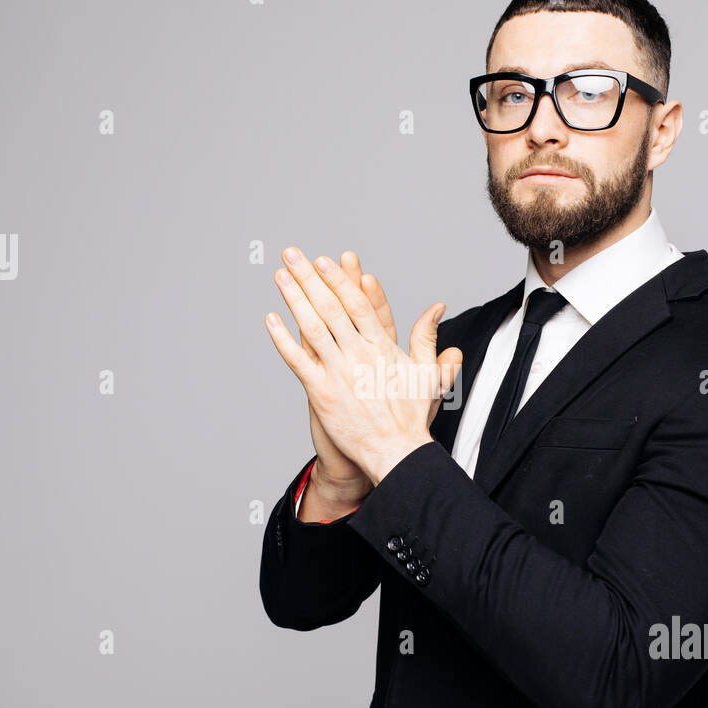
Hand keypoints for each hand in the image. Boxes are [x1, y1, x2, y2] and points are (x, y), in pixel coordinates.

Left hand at [267, 247, 462, 485]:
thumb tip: (437, 308)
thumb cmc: (411, 417)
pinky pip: (297, 360)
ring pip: (312, 327)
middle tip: (294, 254)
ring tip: (280, 276)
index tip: (326, 261)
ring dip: (294, 298)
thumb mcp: (428, 373)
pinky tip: (271, 319)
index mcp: (382, 347)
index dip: (341, 280)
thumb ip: (428, 338)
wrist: (395, 453)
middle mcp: (358, 355)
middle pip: (331, 308)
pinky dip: (283, 339)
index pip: (359, 305)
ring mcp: (338, 373)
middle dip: (310, 278)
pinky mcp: (321, 393)